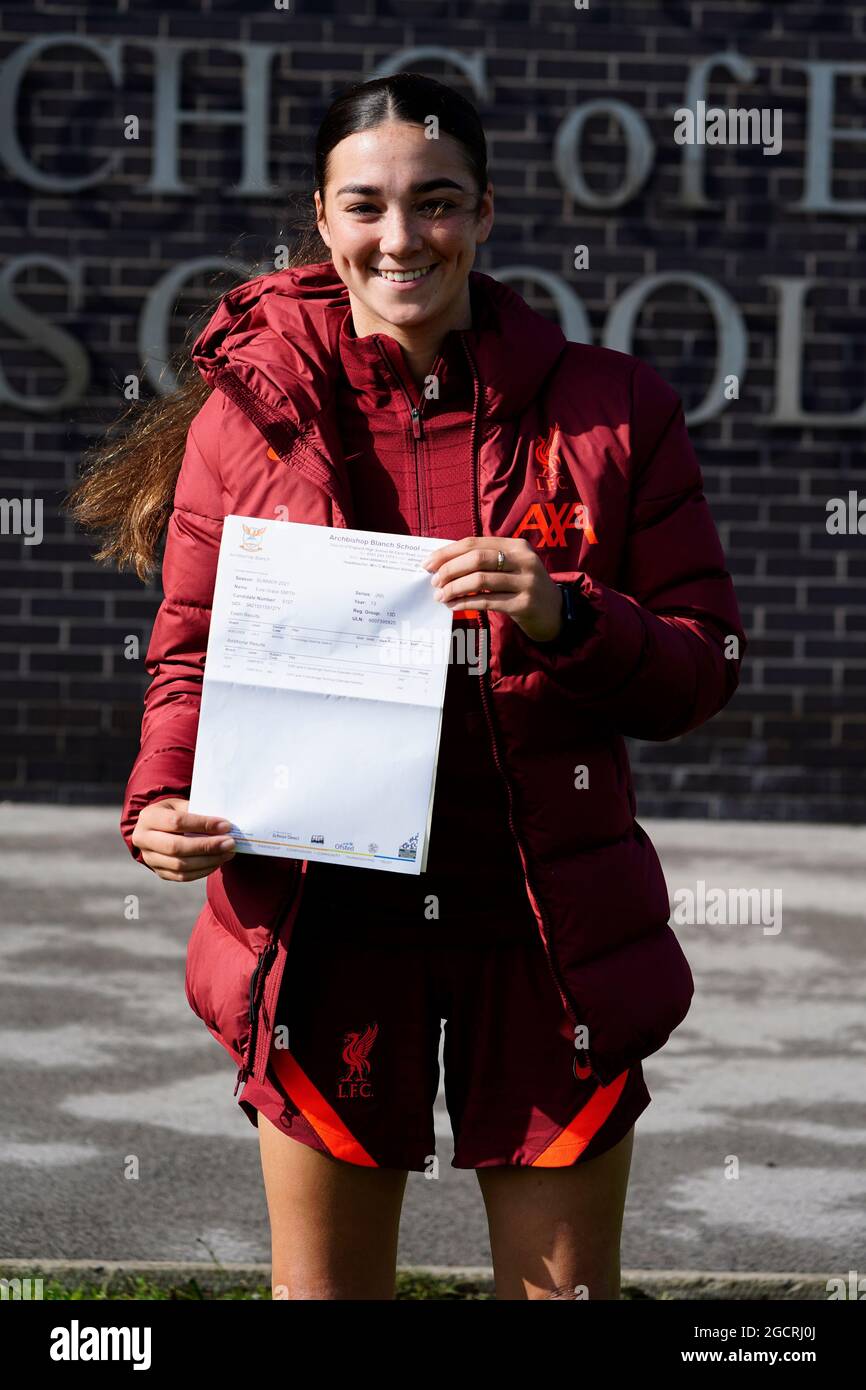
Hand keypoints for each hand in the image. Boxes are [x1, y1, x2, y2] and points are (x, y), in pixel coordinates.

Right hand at [132, 797, 236, 881]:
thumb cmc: (174, 812)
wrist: (157, 828)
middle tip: (230, 843)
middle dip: (207, 846)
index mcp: (148, 817)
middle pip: (176, 847)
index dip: (203, 825)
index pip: (176, 822)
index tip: (225, 826)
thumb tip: (223, 826)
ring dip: (208, 861)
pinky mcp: (159, 872)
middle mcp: (143, 839)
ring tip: (228, 853)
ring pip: (180, 865)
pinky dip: (203, 871)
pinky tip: (218, 862)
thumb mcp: (181, 805)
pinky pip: (183, 877)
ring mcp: (149, 858)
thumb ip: (197, 812)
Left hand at [423, 536, 562, 641]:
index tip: (428, 563)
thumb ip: (485, 561)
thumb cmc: (523, 587)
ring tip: (441, 596)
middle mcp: (523, 560)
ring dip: (455, 589)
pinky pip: (488, 601)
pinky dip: (467, 603)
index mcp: (516, 545)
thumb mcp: (511, 566)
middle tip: (434, 582)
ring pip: (480, 581)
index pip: (475, 543)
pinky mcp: (525, 604)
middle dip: (450, 570)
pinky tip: (455, 606)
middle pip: (477, 559)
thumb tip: (443, 564)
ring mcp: (526, 582)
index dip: (448, 552)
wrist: (555, 612)